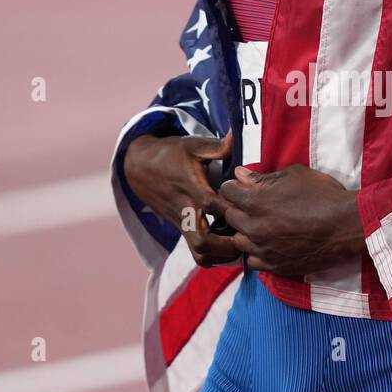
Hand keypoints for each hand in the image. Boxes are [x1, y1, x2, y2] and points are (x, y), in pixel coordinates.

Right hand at [123, 128, 241, 266]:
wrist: (140, 168)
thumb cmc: (171, 155)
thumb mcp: (192, 145)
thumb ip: (216, 146)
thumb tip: (235, 136)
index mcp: (190, 188)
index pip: (211, 205)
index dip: (231, 209)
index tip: (251, 208)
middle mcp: (186, 210)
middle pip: (203, 241)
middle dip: (227, 246)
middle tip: (248, 238)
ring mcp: (183, 223)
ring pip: (199, 252)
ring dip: (222, 255)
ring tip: (242, 246)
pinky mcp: (182, 230)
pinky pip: (197, 252)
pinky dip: (214, 256)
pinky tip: (230, 248)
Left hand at [203, 162, 365, 275]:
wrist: (345, 226)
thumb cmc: (323, 195)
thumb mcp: (294, 175)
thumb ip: (263, 177)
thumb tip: (240, 175)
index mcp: (256, 202)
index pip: (227, 192)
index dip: (233, 186)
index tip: (240, 187)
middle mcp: (254, 227)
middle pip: (229, 216)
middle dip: (236, 207)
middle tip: (250, 205)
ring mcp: (263, 249)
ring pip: (238, 241)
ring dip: (244, 231)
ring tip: (259, 226)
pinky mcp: (274, 266)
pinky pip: (251, 261)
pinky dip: (255, 252)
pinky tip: (266, 244)